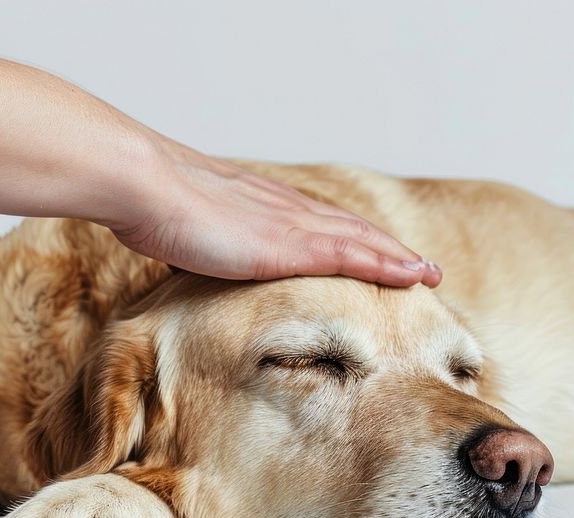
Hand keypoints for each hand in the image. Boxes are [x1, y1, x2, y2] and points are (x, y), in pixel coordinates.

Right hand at [106, 142, 441, 287]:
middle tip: (421, 267)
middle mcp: (288, 210)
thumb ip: (206, 240)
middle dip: (388, 249)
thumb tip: (196, 253)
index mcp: (266, 207)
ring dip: (398, 257)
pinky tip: (412, 275)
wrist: (146, 186)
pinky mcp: (291, 244)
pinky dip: (386, 264)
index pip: (323, 225)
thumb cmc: (156, 206)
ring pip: (362, 240)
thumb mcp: (188, 227)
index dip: (356, 241)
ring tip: (427, 273)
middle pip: (352, 229)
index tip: (378, 255)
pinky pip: (353, 255)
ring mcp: (293, 225)